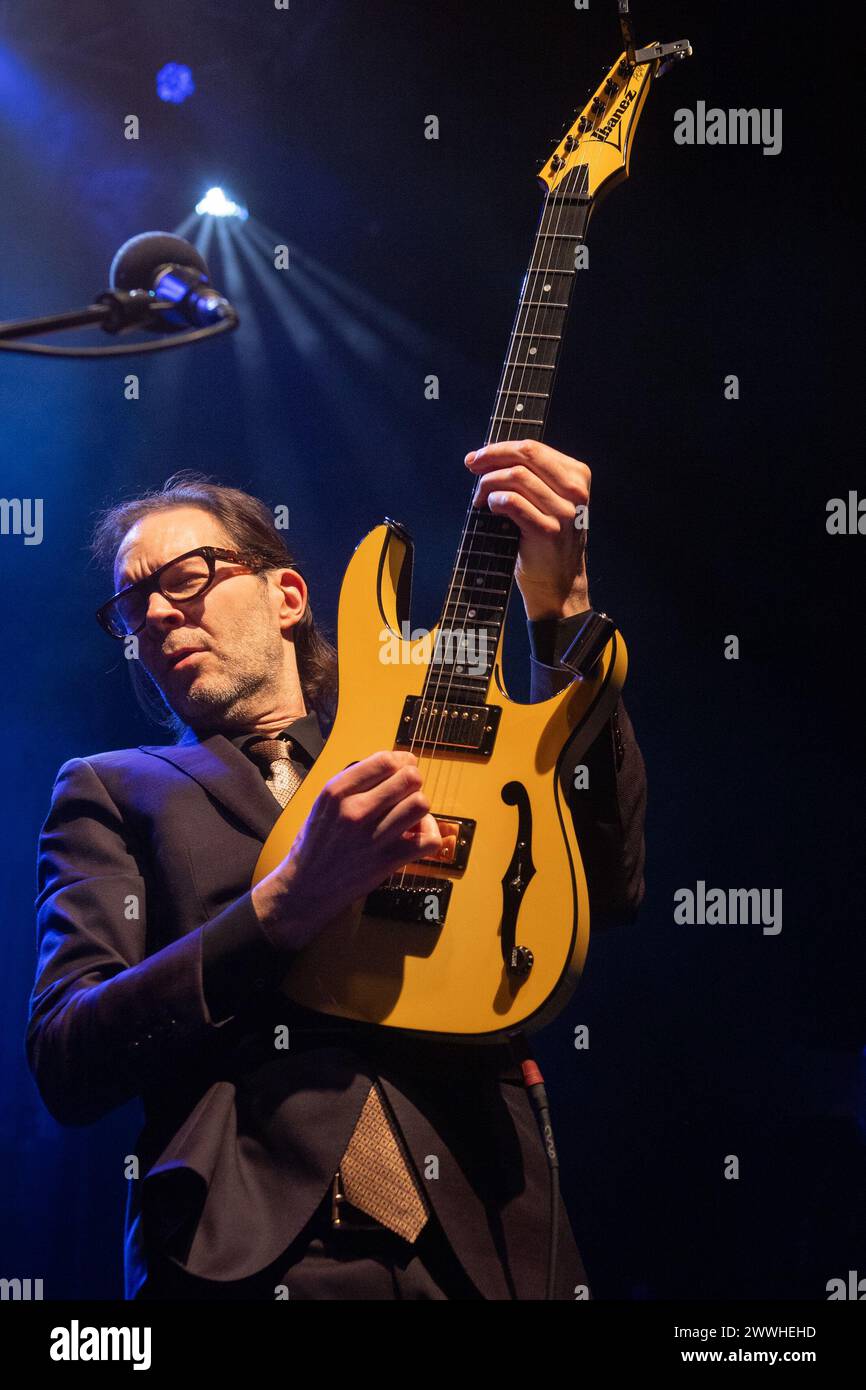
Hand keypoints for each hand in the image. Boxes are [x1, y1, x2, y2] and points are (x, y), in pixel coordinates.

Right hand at [251, 751, 441, 950]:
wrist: (306, 887)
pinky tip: (415, 834)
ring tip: (409, 812)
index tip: (399, 769)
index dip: (400, 761)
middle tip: (406, 790)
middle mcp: (355, 811)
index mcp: (336, 792)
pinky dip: (428, 834)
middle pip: (409, 778)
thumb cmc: (317, 843)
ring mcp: (373, 837)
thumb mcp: (323, 803)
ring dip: (419, 806)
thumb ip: (354, 781)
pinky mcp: (387, 861)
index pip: (385, 760)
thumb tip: (393, 763)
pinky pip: (428, 839)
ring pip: (421, 804)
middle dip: (413, 781)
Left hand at [465, 438, 590, 618]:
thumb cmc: (547, 539)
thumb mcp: (549, 499)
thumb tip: (487, 455)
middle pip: (526, 455)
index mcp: (578, 476)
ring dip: (489, 484)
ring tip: (481, 498)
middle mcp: (575, 492)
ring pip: (516, 476)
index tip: (477, 457)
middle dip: (492, 457)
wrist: (558, 583)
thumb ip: (530, 475)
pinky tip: (491, 508)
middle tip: (472, 467)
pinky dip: (495, 501)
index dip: (500, 448)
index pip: (534, 447)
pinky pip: (512, 502)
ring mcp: (564, 512)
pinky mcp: (548, 531)